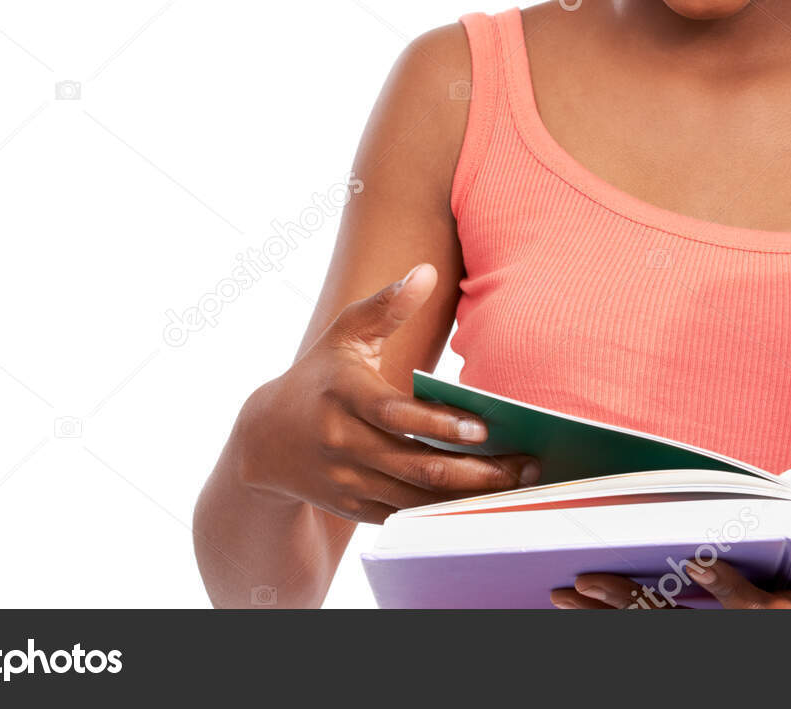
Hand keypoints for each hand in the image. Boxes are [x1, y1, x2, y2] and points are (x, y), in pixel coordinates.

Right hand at [235, 262, 539, 523]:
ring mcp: (348, 482)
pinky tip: (483, 503)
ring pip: (417, 500)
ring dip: (469, 497)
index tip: (482, 427)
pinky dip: (445, 513)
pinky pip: (407, 517)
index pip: (395, 416)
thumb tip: (427, 272)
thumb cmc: (319, 376)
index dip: (439, 425)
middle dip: (475, 470)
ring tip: (515, 484)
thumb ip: (387, 304)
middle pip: (416, 467)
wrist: (266, 440)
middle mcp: (343, 444)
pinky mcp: (354, 507)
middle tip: (524, 465)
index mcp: (344, 395)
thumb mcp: (345, 333)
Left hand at [551, 534, 790, 609]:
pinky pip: (664, 626)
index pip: (753, 609)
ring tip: (561, 597)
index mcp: (790, 618)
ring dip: (612, 613)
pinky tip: (586, 608)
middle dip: (630, 605)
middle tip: (581, 586)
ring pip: (661, 628)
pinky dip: (627, 614)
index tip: (699, 566)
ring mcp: (733, 636)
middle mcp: (752, 631)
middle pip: (682, 625)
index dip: (727, 590)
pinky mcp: (723, 629)